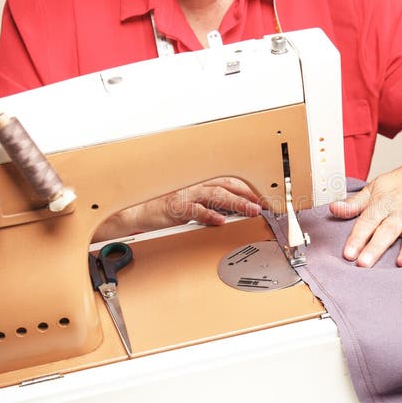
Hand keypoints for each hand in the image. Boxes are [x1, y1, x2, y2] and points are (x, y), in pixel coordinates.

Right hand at [93, 177, 261, 241]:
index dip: (248, 189)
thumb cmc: (165, 208)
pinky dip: (208, 215)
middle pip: (227, 186)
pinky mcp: (176, 207)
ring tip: (251, 211)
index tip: (263, 199)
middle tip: (264, 205)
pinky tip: (220, 220)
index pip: (229, 182)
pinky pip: (195, 210)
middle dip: (248, 195)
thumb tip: (234, 211)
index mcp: (200, 183)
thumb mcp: (193, 205)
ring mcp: (186, 195)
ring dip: (236, 203)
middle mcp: (195, 185)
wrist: (138, 212)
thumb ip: (211, 205)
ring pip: (216, 195)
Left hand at [328, 157, 401, 293]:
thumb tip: (334, 209)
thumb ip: (355, 203)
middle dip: (376, 247)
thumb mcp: (377, 186)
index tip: (348, 252)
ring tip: (401, 265)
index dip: (358, 237)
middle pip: (388, 231)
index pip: (369, 220)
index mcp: (385, 203)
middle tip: (364, 263)